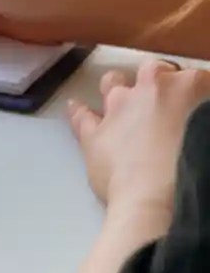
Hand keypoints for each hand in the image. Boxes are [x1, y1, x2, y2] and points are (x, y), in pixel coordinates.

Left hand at [67, 58, 209, 211]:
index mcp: (187, 87)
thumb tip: (199, 123)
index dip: (200, 91)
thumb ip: (204, 120)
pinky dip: (79, 111)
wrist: (160, 200)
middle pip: (153, 71)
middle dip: (160, 79)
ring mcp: (116, 110)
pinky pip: (81, 116)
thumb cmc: (201, 169)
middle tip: (168, 100)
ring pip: (113, 83)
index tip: (202, 105)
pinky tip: (76, 106)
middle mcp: (148, 90)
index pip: (197, 78)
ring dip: (120, 87)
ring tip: (124, 95)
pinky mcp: (93, 135)